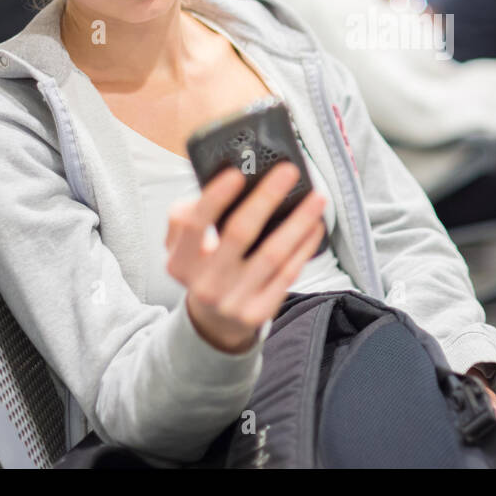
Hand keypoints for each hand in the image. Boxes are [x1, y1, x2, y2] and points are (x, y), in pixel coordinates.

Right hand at [166, 162, 326, 353]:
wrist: (214, 322)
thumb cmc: (204, 270)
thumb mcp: (183, 249)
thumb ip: (186, 219)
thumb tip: (213, 186)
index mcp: (180, 263)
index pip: (194, 225)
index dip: (214, 198)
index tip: (237, 174)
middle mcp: (204, 284)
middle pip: (240, 233)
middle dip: (266, 198)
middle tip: (287, 172)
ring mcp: (233, 302)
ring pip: (272, 254)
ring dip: (298, 222)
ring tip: (316, 198)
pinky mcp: (259, 311)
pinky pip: (288, 274)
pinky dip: (304, 247)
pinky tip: (314, 227)